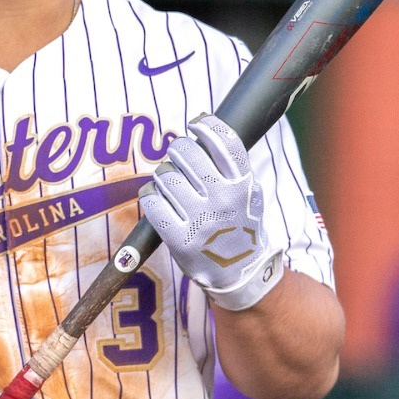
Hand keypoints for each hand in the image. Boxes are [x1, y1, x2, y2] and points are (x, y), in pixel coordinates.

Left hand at [139, 114, 285, 311]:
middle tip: (178, 158)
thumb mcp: (250, 194)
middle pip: (187, 151)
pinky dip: (149, 196)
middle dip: (178, 150)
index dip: (205, 125)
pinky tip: (156, 199)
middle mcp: (222, 199)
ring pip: (165, 175)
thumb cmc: (240, 227)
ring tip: (169, 184)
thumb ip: (233, 166)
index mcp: (242, 184)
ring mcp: (200, 219)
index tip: (196, 125)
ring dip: (162, 175)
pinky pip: (151, 202)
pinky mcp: (179, 239)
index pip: (224, 140)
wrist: (240, 273)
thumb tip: (204, 127)